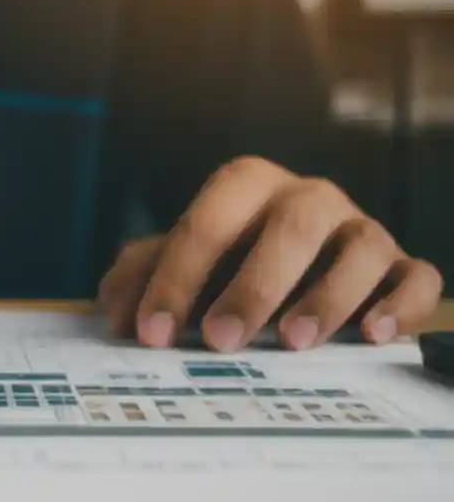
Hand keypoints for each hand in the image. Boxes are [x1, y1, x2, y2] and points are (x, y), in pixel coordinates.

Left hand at [98, 156, 442, 351]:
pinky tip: (372, 335)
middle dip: (252, 286)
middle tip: (219, 339)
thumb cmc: (231, 258)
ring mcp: (360, 228)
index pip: (208, 221)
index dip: (175, 277)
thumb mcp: (183, 262)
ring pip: (358, 249)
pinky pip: (416, 277)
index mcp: (247, 185)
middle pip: (289, 227)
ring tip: (293, 343)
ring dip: (326, 297)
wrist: (302, 261)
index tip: (152, 331)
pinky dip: (398, 304)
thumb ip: (142, 276)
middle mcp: (308, 197)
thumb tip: (112, 310)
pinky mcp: (401, 265)